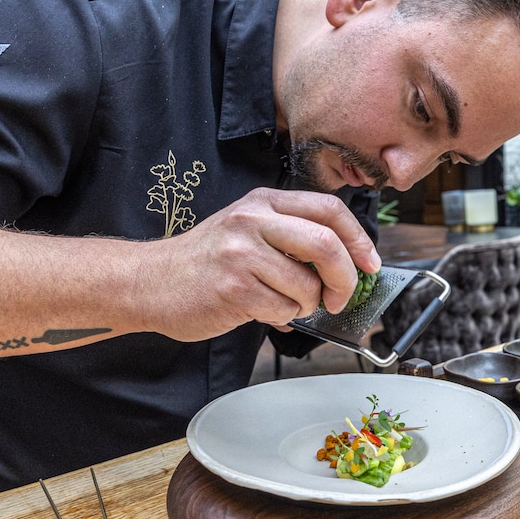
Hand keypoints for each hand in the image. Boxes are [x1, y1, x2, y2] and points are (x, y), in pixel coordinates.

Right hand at [137, 188, 380, 340]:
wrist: (149, 282)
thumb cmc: (204, 262)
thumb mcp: (247, 230)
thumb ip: (291, 238)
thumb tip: (345, 267)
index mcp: (263, 201)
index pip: (329, 210)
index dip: (358, 239)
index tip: (370, 264)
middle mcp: (253, 220)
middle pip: (326, 243)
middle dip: (344, 278)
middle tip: (339, 297)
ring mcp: (241, 253)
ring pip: (306, 284)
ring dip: (305, 304)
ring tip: (281, 302)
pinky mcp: (233, 287)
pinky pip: (281, 309)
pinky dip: (281, 317)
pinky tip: (259, 309)